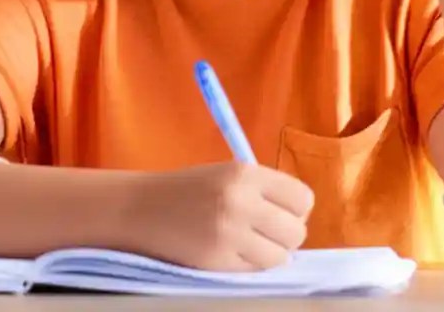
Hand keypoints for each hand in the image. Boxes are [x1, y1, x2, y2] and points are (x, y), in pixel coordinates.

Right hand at [125, 162, 314, 271]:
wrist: (141, 208)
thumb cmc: (189, 190)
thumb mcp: (227, 174)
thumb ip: (263, 190)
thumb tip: (300, 217)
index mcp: (245, 173)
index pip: (302, 198)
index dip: (297, 209)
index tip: (282, 212)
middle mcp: (241, 201)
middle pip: (296, 231)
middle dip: (286, 235)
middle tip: (266, 232)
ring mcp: (229, 234)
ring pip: (281, 256)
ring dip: (271, 253)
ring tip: (251, 244)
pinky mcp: (218, 261)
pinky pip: (256, 270)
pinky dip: (251, 265)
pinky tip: (234, 252)